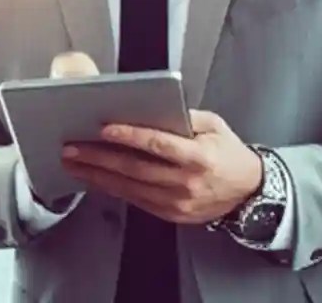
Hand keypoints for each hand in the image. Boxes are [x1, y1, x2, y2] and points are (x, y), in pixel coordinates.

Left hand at [61, 110, 262, 224]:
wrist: (250, 192)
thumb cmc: (229, 153)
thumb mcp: (214, 125)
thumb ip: (183, 116)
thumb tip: (147, 107)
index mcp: (200, 156)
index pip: (158, 145)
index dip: (129, 136)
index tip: (103, 128)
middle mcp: (187, 182)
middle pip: (135, 168)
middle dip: (99, 157)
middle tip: (72, 147)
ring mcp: (178, 202)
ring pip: (129, 187)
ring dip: (97, 175)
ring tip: (73, 163)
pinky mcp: (170, 214)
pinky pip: (134, 200)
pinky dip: (111, 188)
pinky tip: (93, 178)